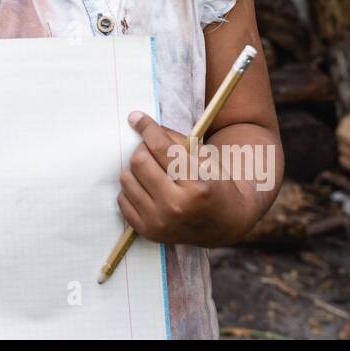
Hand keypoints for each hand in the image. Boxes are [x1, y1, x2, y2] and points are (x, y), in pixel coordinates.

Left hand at [116, 112, 237, 246]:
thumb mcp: (206, 158)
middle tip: (151, 150)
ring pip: (126, 179)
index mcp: (196, 186)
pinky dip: (132, 188)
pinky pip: (122, 199)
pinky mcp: (148, 232)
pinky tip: (147, 187)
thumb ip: (175, 139)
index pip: (160, 148)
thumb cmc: (216, 184)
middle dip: (143, 149)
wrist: (226, 224)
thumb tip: (140, 122)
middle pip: (139, 162)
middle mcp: (176, 207)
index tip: (135, 118)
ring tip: (151, 170)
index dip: (146, 128)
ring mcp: (160, 222)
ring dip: (135, 169)